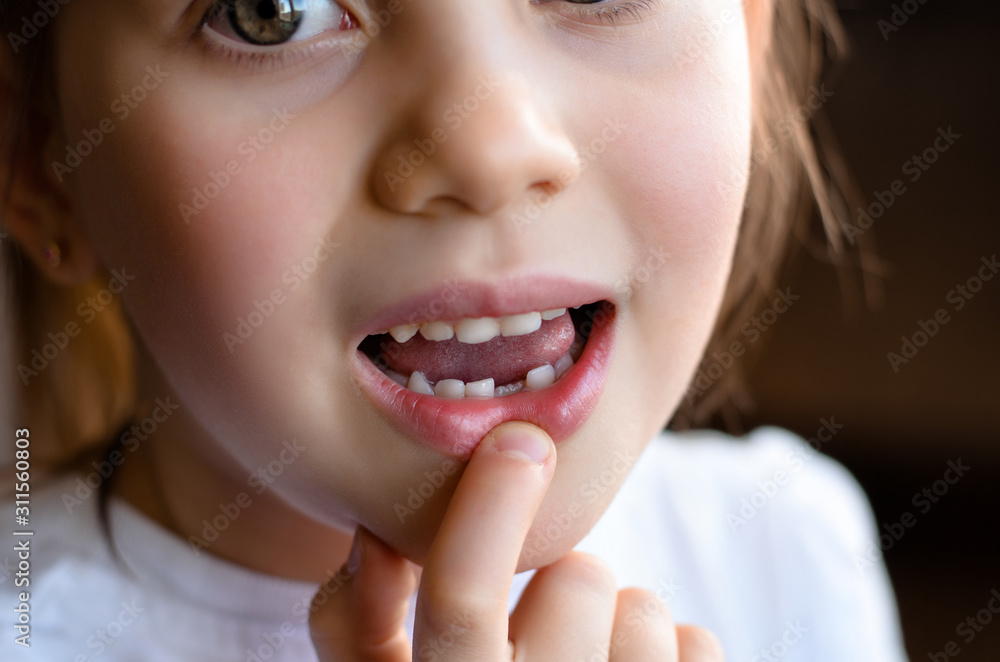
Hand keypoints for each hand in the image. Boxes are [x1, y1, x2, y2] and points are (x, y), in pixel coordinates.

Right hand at [309, 421, 723, 660]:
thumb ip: (354, 619)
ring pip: (643, 608)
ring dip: (616, 618)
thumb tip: (377, 533)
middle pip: (575, 582)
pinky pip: (695, 643)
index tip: (519, 442)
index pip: (459, 603)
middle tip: (543, 623)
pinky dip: (669, 648)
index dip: (486, 512)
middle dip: (563, 579)